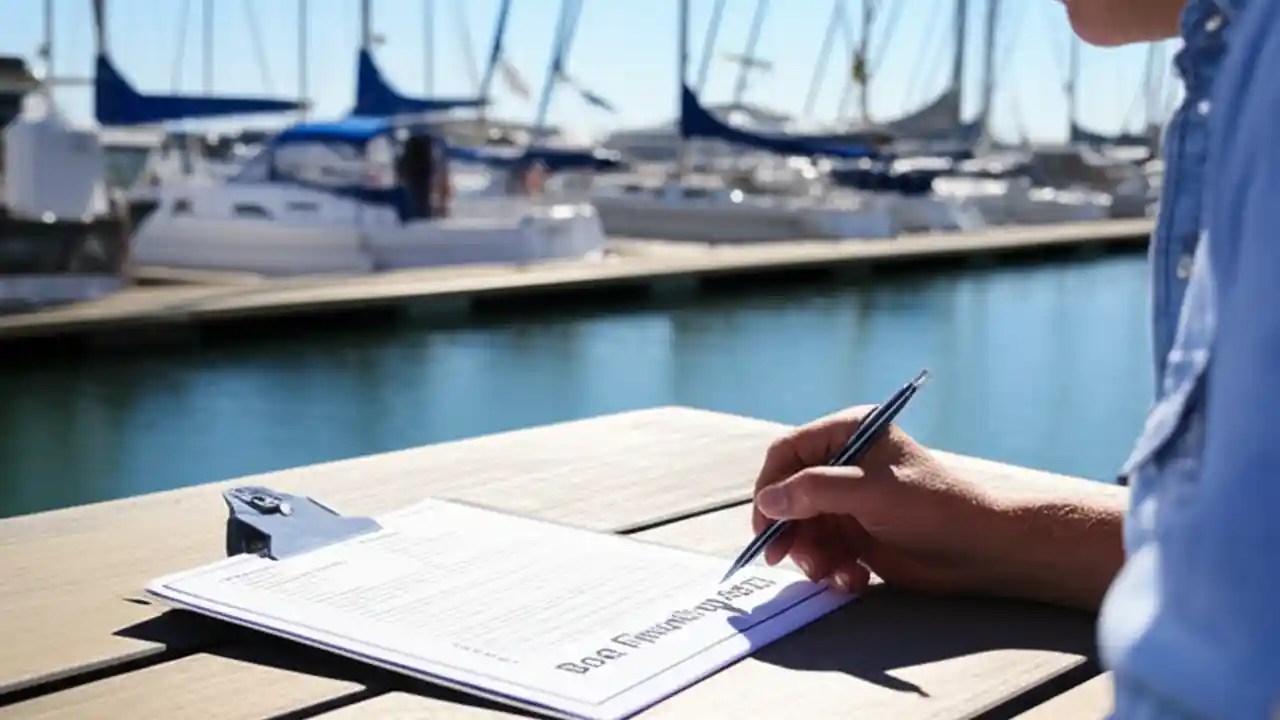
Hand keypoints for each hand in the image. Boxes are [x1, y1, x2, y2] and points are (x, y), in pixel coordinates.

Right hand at [751, 407, 1006, 597]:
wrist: (980, 551)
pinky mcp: (855, 533)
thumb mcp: (870, 492)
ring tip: (830, 571)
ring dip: (810, 553)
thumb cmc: (931, 507)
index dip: (770, 487)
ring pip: (802, 527)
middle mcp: (843, 463)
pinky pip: (823, 549)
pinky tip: (854, 578)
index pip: (788, 452)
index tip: (764, 523)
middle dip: (788, 529)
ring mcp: (848, 500)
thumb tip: (766, 501)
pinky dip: (831, 567)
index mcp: (847, 432)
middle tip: (780, 558)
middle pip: (789, 493)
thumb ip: (814, 491)